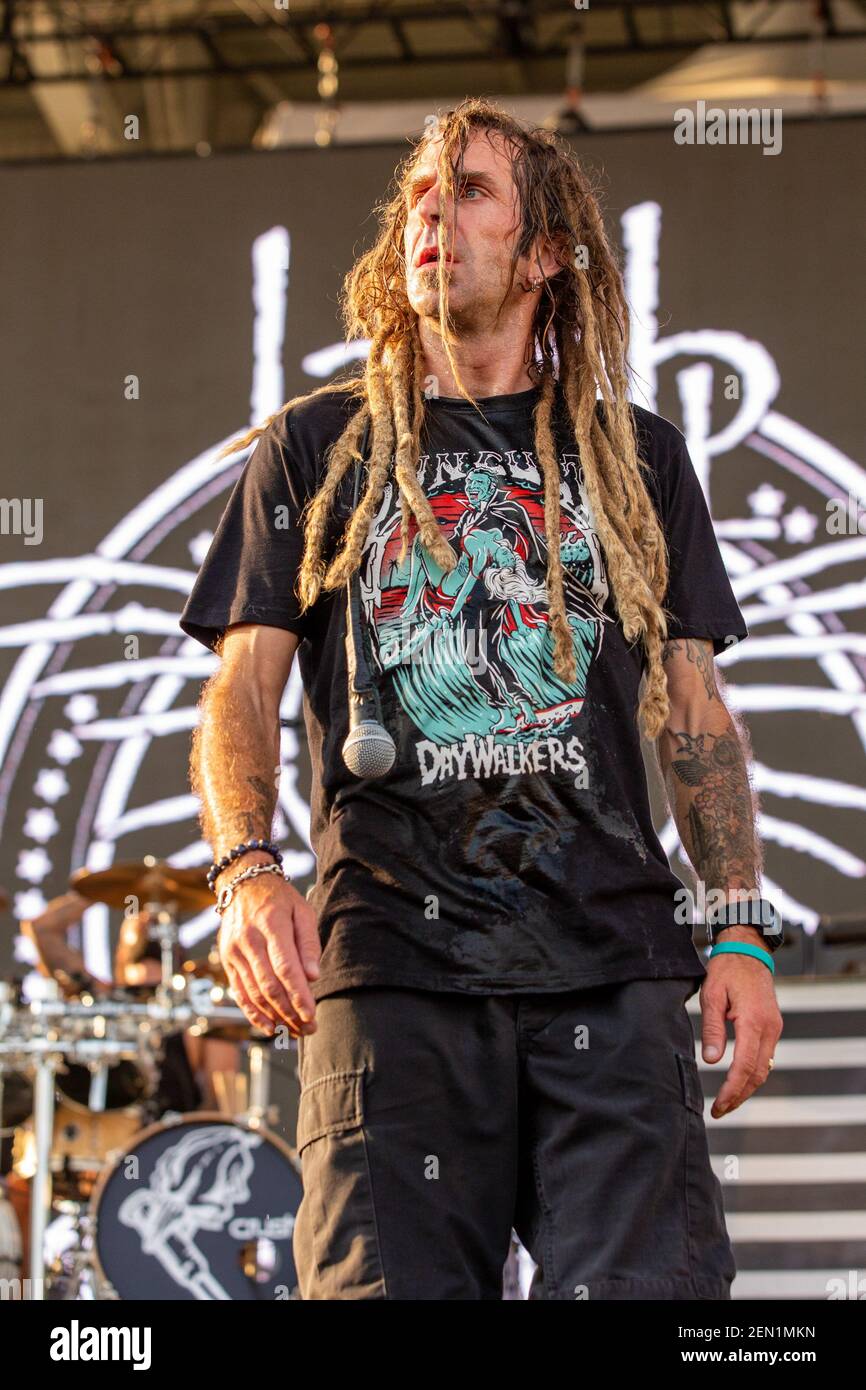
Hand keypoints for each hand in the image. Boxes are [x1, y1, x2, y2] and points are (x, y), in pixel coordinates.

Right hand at [217, 865, 320, 1039]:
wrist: (243, 884)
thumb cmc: (279, 899)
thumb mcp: (302, 911)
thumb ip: (308, 943)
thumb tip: (313, 976)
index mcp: (271, 924)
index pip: (285, 967)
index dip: (298, 995)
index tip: (312, 1015)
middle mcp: (248, 940)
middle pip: (269, 985)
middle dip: (290, 1012)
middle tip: (309, 1028)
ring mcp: (234, 952)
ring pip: (254, 993)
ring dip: (275, 1017)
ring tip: (295, 1031)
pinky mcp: (227, 961)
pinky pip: (239, 993)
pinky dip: (254, 1013)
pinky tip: (269, 1027)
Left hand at [700, 939, 782, 1118]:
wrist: (748, 951)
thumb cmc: (727, 970)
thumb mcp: (712, 995)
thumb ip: (712, 1028)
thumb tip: (711, 1060)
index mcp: (753, 1021)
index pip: (745, 1065)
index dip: (732, 1089)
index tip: (719, 1105)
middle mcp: (769, 1028)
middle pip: (758, 1073)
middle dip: (739, 1095)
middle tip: (719, 1111)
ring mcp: (774, 1028)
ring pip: (765, 1068)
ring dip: (747, 1088)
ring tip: (727, 1103)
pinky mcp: (773, 1027)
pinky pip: (766, 1057)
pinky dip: (753, 1074)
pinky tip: (739, 1082)